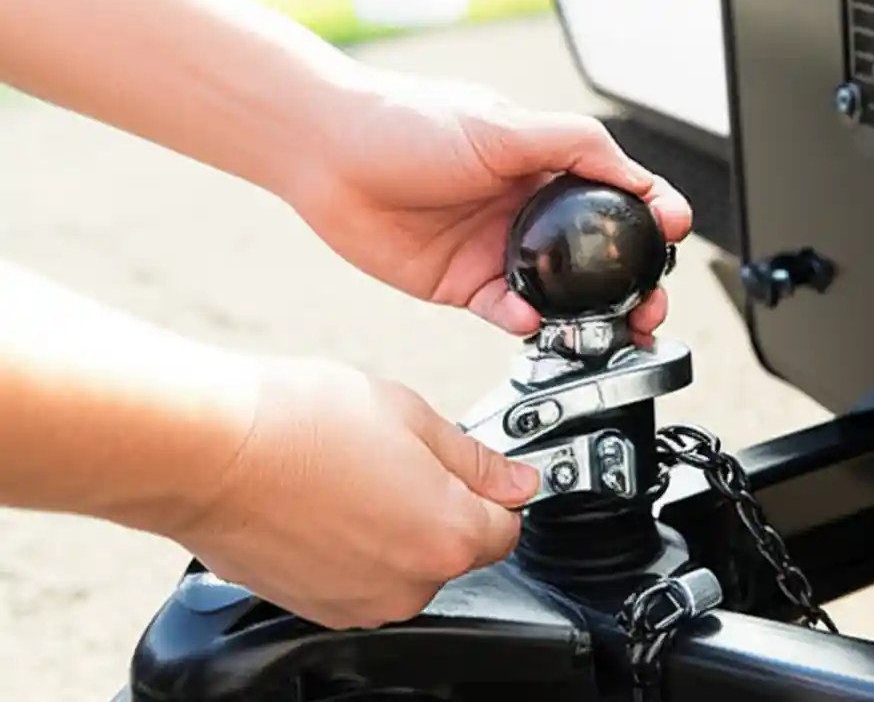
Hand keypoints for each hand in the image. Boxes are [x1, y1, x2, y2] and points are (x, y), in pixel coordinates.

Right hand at [168, 356, 538, 629]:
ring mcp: (362, 604)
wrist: (205, 452)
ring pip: (408, 564)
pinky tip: (325, 502)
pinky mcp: (319, 609)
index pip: (507, 526)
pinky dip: (355, 546)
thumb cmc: (296, 426)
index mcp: (449, 536)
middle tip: (396, 458)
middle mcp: (410, 585)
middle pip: (456, 549)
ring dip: (395, 526)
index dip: (494, 490)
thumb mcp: (409, 416)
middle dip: (440, 506)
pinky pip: (363, 578)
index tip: (472, 467)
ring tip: (352, 476)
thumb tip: (517, 481)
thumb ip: (475, 459)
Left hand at [287, 69, 692, 336]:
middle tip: (651, 302)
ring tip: (610, 328)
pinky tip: (527, 317)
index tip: (673, 233)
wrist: (327, 155)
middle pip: (598, 256)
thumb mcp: (502, 124)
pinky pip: (508, 312)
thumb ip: (575, 144)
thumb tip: (637, 174)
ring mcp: (499, 249)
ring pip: (561, 294)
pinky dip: (524, 320)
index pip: (616, 193)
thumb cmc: (403, 122)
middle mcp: (527, 209)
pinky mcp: (465, 285)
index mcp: (545, 165)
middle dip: (633, 283)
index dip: (651, 215)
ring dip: (590, 316)